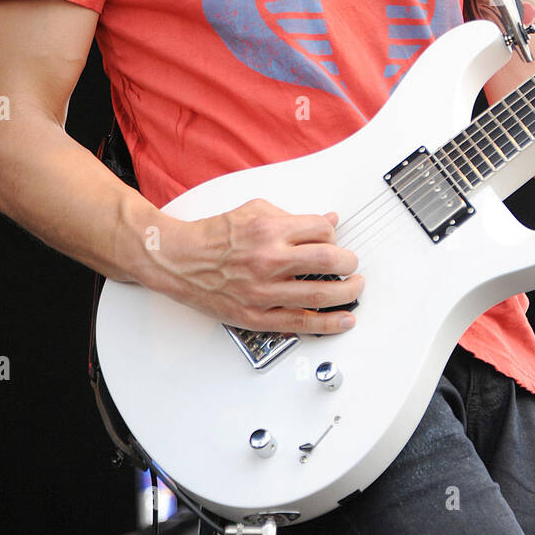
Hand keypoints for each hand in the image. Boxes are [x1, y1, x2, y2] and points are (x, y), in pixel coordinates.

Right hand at [161, 199, 362, 333]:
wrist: (179, 260)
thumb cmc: (214, 236)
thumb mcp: (255, 211)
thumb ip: (293, 216)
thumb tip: (328, 219)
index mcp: (269, 230)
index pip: (322, 230)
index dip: (335, 234)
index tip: (334, 240)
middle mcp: (269, 260)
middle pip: (329, 261)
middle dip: (349, 262)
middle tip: (352, 265)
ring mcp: (263, 291)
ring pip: (320, 294)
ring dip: (347, 292)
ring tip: (355, 288)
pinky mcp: (256, 316)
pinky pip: (299, 322)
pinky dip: (327, 323)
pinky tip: (343, 320)